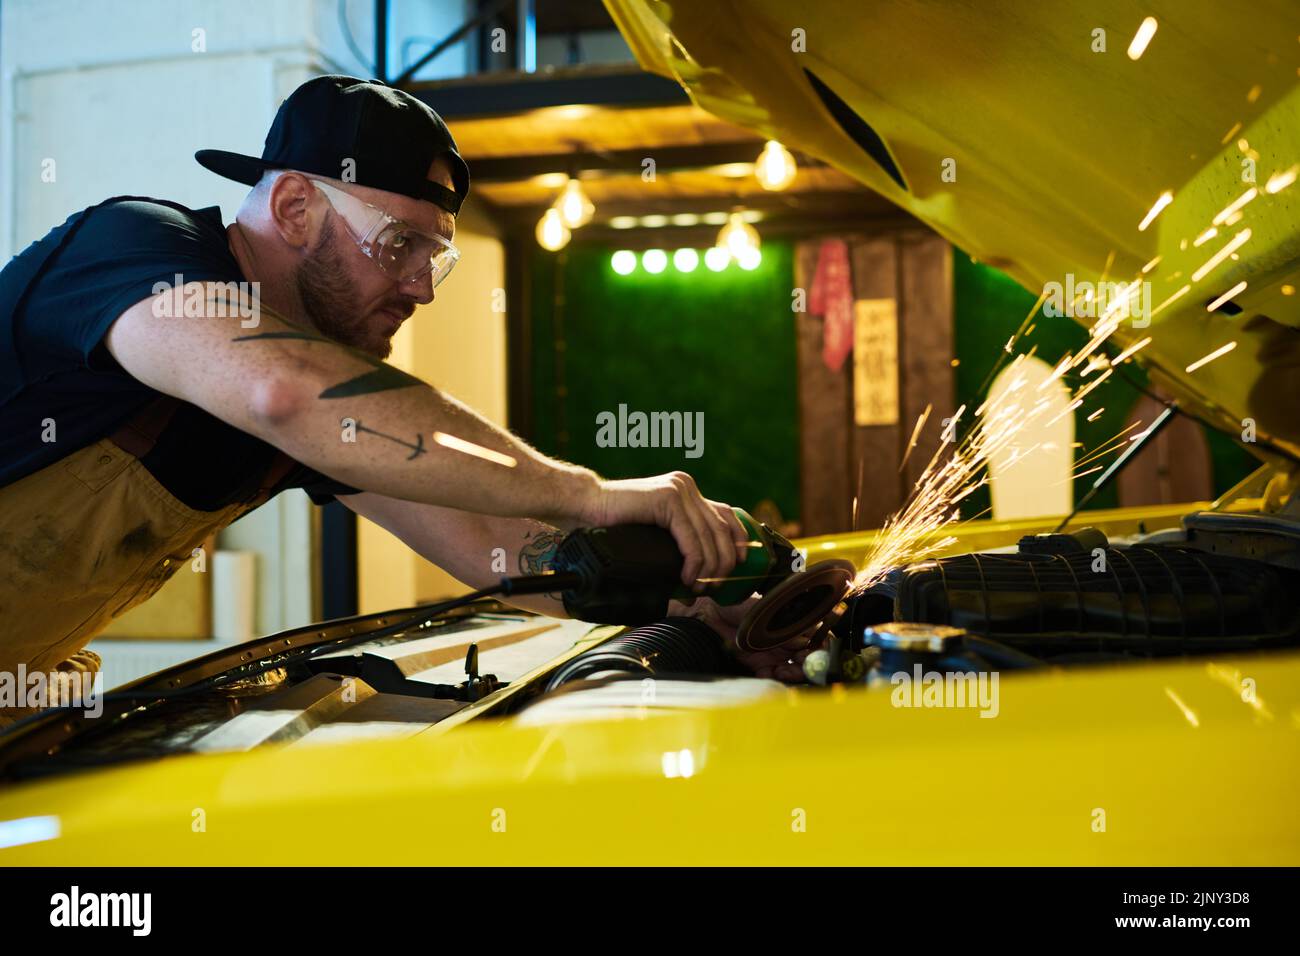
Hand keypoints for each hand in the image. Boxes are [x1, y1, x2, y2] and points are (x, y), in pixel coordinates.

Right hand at [583, 472, 746, 593]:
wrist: (585, 508)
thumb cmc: (614, 526)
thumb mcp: (656, 535)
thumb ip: (678, 546)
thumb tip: (698, 586)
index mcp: (686, 491)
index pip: (726, 514)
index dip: (739, 540)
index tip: (740, 565)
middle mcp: (686, 486)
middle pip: (721, 527)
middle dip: (724, 562)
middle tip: (716, 587)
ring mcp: (678, 489)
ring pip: (709, 535)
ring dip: (709, 567)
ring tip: (700, 588)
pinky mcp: (667, 498)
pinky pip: (691, 537)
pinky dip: (694, 561)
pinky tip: (688, 577)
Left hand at [669, 595, 814, 682]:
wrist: (714, 613)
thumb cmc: (740, 606)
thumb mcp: (767, 612)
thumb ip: (787, 626)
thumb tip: (806, 640)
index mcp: (794, 625)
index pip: (818, 639)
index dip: (821, 648)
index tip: (815, 653)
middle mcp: (787, 641)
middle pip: (808, 659)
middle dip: (807, 665)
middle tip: (797, 665)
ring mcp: (775, 654)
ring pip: (793, 670)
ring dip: (792, 674)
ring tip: (783, 671)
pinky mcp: (760, 665)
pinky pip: (773, 677)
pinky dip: (775, 679)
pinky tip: (771, 674)